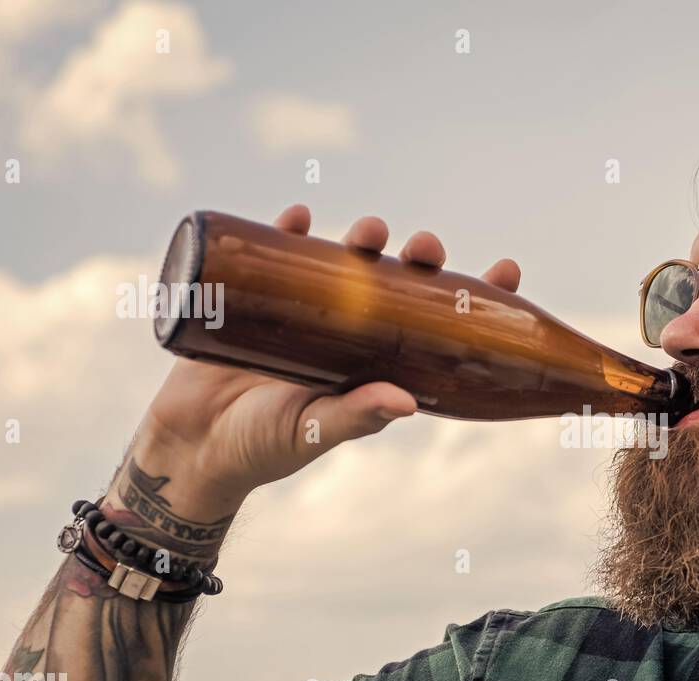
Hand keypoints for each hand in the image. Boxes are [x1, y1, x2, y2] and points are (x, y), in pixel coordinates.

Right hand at [132, 204, 523, 514]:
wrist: (192, 446)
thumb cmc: (263, 447)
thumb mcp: (314, 431)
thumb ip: (356, 416)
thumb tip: (407, 402)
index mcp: (376, 364)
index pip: (437, 325)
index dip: (473, 298)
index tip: (506, 271)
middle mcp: (349, 333)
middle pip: (396, 284)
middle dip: (418, 259)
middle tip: (426, 246)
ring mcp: (304, 312)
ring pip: (345, 264)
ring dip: (361, 241)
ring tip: (371, 231)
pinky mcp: (254, 298)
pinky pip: (273, 254)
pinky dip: (285, 231)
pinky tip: (297, 215)